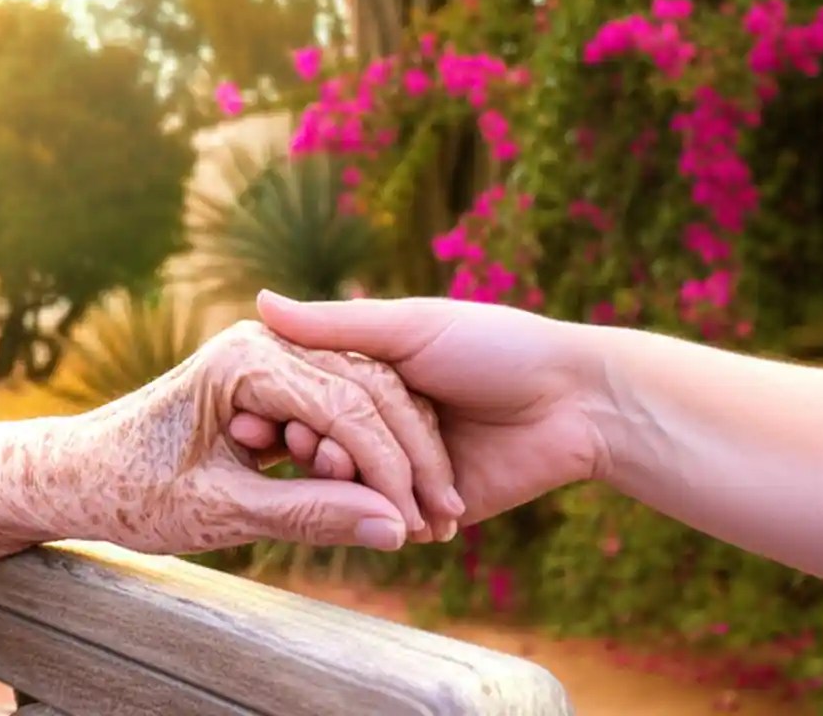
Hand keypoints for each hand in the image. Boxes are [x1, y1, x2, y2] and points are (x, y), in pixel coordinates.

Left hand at [51, 320, 463, 553]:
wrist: (76, 474)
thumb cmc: (131, 491)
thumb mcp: (221, 512)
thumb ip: (310, 515)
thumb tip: (392, 531)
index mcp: (246, 360)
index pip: (346, 409)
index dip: (389, 471)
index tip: (418, 523)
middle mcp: (264, 343)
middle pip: (368, 392)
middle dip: (406, 459)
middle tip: (439, 518)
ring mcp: (271, 356)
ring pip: (363, 397)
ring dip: (393, 455)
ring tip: (422, 514)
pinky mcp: (274, 379)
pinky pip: (340, 408)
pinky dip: (365, 452)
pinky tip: (386, 495)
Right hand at [230, 292, 608, 529]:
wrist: (576, 404)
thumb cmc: (496, 348)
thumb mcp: (410, 327)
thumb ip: (336, 325)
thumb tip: (258, 301)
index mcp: (373, 375)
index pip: (306, 398)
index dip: (276, 410)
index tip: (247, 419)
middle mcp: (384, 424)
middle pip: (321, 447)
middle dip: (306, 449)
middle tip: (298, 447)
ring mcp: (407, 469)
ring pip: (350, 489)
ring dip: (339, 483)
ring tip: (338, 470)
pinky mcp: (433, 510)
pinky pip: (391, 521)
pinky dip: (380, 517)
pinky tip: (371, 508)